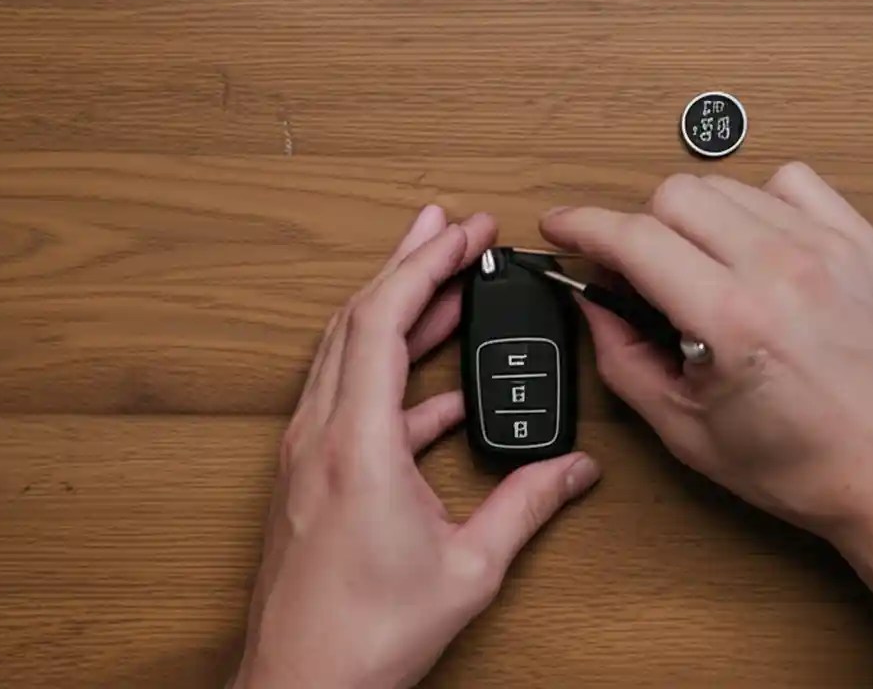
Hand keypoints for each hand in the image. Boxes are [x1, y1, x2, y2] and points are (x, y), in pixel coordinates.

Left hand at [234, 205, 600, 688]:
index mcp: (354, 444)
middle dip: (407, 263)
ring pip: (344, 352)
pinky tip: (436, 390)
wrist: (299, 687)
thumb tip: (572, 471)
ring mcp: (306, 454)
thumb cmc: (362, 636)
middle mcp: (319, 436)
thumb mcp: (468, 567)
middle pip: (356, 318)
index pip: (381, 319)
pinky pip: (347, 399)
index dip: (423, 263)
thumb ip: (527, 506)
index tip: (460, 231)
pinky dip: (390, 377)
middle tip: (449, 229)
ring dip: (393, 309)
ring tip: (442, 283)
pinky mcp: (308, 477)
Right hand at [540, 163, 872, 541]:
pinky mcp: (864, 243)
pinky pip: (792, 182)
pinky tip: (758, 249)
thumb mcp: (688, 433)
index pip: (634, 238)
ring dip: (697, 219)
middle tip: (640, 276)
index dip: (582, 226)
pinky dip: (759, 204)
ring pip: (728, 184)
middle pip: (675, 194)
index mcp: (735, 320)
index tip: (561, 228)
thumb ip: (625, 360)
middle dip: (640, 229)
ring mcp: (831, 248)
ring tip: (705, 272)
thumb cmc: (808, 468)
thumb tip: (593, 304)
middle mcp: (785, 269)